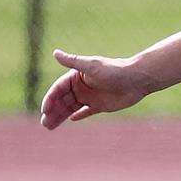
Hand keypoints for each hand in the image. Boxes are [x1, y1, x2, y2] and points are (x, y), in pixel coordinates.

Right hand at [38, 49, 153, 129]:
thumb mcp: (91, 66)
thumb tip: (55, 53)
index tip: (44, 110)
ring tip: (50, 127)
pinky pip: (85, 112)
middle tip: (44, 124)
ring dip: (61, 116)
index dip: (50, 99)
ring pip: (71, 108)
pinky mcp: (99, 105)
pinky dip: (78, 115)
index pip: (58, 89)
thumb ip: (72, 62)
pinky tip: (70, 120)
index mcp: (77, 77)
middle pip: (62, 100)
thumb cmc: (114, 70)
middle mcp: (81, 87)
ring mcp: (90, 96)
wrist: (136, 79)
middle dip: (52, 111)